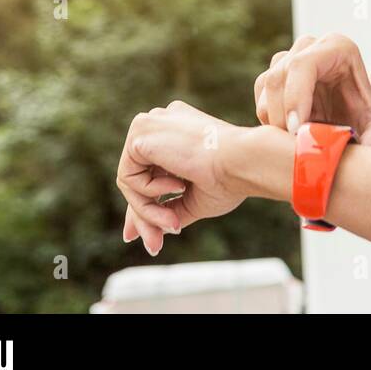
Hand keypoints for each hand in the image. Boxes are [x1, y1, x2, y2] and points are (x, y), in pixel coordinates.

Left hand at [117, 100, 249, 255]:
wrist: (243, 161)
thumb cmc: (231, 178)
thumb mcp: (195, 198)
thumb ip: (168, 208)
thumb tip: (146, 232)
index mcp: (178, 129)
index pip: (150, 169)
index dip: (143, 202)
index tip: (134, 234)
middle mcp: (161, 122)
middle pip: (137, 176)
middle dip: (144, 214)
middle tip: (154, 246)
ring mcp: (150, 124)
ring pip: (130, 180)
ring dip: (148, 210)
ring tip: (174, 223)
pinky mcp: (140, 133)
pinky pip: (127, 177)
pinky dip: (148, 195)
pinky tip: (178, 186)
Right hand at [255, 33, 370, 148]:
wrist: (356, 125)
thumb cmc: (369, 123)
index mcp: (339, 47)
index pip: (303, 65)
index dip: (294, 98)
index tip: (296, 132)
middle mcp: (311, 46)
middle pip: (280, 75)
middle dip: (282, 114)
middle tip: (292, 145)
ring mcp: (290, 58)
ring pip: (266, 85)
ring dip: (274, 118)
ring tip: (295, 142)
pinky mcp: (275, 75)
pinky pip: (260, 96)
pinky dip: (268, 118)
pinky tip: (288, 135)